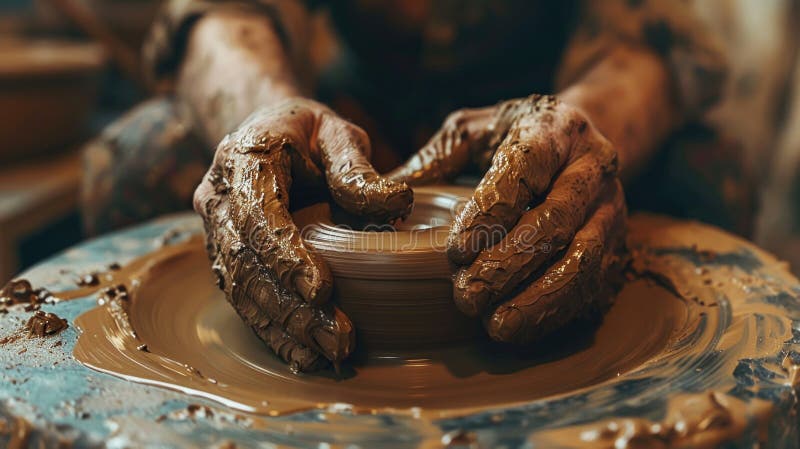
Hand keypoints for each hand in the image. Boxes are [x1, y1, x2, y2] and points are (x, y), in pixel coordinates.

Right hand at [194, 98, 412, 370]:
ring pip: (240, 287)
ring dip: (282, 326)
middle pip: (246, 260)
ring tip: (327, 354)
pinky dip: (271, 329)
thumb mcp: (338, 134)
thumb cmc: (309, 133)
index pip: (257, 213)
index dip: (285, 254)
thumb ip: (358, 168)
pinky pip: (242, 297)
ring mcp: (215, 230)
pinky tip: (302, 354)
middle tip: (338, 338)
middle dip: (290, 306)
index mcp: (243, 158)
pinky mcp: (225, 255)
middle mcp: (217, 197)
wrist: (268, 131)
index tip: (322, 290)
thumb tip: (398, 203)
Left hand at [390, 94, 626, 343]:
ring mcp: (612, 207)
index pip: (523, 170)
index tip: (455, 252)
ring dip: (538, 297)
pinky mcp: (619, 242)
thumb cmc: (514, 136)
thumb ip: (434, 159)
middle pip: (554, 220)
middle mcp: (593, 166)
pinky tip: (521, 328)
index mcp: (554, 129)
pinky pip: (593, 283)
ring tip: (495, 324)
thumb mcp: (473, 131)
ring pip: (583, 258)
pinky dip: (556, 311)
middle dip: (508, 264)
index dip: (489, 213)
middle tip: (467, 296)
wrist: (585, 141)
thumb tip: (382, 196)